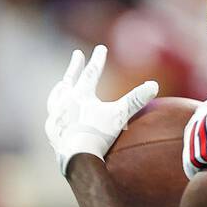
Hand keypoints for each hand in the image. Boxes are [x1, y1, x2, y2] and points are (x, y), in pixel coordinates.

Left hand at [45, 45, 157, 175]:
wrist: (77, 158)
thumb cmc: (98, 135)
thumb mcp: (119, 115)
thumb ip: (136, 99)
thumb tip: (154, 85)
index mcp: (81, 95)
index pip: (91, 73)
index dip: (98, 60)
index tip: (101, 48)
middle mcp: (65, 101)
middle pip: (70, 79)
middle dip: (75, 65)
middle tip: (77, 54)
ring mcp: (56, 116)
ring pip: (56, 97)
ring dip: (61, 88)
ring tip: (62, 84)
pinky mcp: (52, 132)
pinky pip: (53, 118)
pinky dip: (56, 113)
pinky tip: (57, 115)